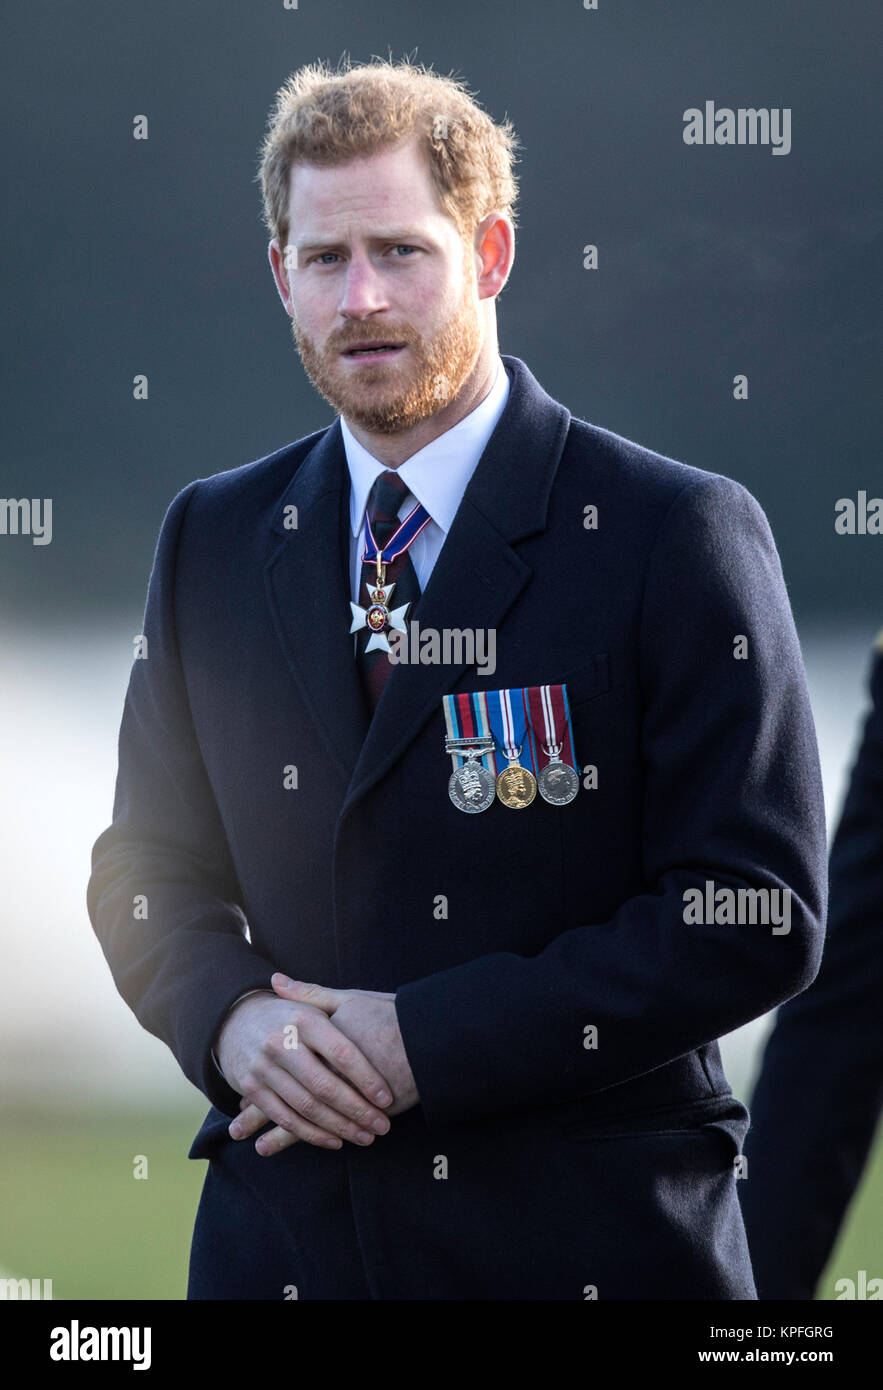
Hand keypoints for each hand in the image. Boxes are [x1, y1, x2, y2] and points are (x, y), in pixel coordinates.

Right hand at [216, 977, 395, 1151]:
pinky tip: (335, 1141)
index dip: (366, 1078)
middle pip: (325, 1085)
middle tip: (382, 1126)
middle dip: (357, 1110)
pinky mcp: (251, 1088)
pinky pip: (285, 1118)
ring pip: (306, 1107)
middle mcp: (282, 1042)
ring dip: (339, 1127)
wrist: (235, 1021)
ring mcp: (264, 1067)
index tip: (386, 1098)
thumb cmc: (289, 1015)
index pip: (341, 1052)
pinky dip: (311, 1134)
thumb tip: (380, 1006)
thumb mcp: (311, 1003)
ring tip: (365, 1137)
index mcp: (304, 1019)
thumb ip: (337, 1006)